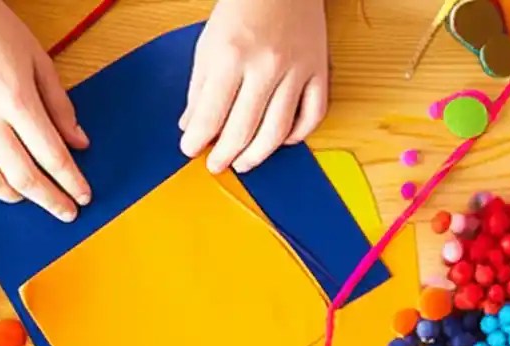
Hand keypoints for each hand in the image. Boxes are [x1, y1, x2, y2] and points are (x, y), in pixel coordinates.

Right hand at [0, 0, 89, 220]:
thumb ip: (60, 106)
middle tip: (65, 211)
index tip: (82, 197)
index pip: (51, 155)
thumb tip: (79, 143)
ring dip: (14, 196)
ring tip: (28, 194)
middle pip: (22, 177)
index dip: (71, 182)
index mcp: (16, 98)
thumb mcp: (39, 61)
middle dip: (49, 200)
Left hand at [180, 0, 329, 173]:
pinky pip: (313, 115)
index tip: (190, 149)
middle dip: (224, 155)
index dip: (196, 141)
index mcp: (231, 57)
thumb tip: (192, 126)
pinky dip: (298, 135)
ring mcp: (296, 70)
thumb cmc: (241, 10)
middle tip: (216, 166)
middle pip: (243, 130)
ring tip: (243, 163)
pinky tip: (281, 140)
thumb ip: (199, 88)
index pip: (210, 116)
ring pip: (278, 131)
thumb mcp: (208, 44)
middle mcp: (266, 66)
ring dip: (257, 155)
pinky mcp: (319, 71)